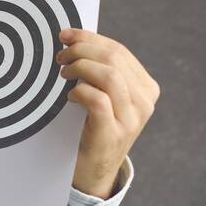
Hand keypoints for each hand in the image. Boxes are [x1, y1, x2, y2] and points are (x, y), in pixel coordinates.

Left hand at [55, 28, 158, 198]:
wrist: (95, 171)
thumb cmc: (93, 127)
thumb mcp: (104, 97)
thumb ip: (99, 73)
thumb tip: (73, 40)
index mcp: (145, 87)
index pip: (119, 51)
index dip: (90, 38)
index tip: (65, 35)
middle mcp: (144, 101)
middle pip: (114, 59)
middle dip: (82, 50)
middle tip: (60, 56)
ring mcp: (132, 119)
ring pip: (109, 76)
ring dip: (80, 68)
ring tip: (63, 74)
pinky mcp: (113, 133)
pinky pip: (98, 100)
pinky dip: (80, 92)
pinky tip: (70, 97)